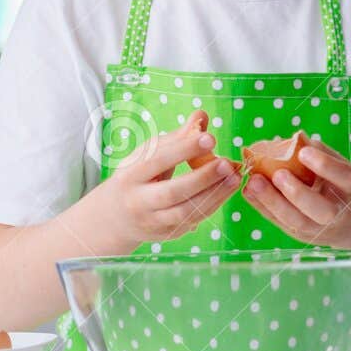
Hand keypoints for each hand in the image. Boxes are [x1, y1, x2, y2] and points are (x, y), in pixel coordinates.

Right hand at [86, 110, 239, 247]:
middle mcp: (139, 202)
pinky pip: (192, 221)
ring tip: (234, 178)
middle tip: (227, 163)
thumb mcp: (147, 155)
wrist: (116, 216)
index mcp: (131, 175)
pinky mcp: (166, 235)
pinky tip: (226, 190)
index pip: (158, 161)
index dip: (184, 149)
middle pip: (172, 192)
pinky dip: (212, 205)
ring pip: (185, 212)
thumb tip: (201, 115)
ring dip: (214, 195)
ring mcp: (152, 222)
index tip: (210, 138)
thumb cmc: (137, 176)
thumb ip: (176, 138)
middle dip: (202, 178)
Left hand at [243, 140, 350, 246]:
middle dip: (297, 193)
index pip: (343, 177)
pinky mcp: (301, 235)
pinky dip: (263, 207)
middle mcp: (337, 213)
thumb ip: (317, 153)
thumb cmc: (341, 186)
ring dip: (272, 202)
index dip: (325, 165)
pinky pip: (280, 223)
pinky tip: (248, 192)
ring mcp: (318, 229)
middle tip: (277, 174)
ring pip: (296, 222)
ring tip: (254, 183)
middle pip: (321, 210)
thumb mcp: (338, 166)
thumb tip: (285, 141)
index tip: (304, 152)